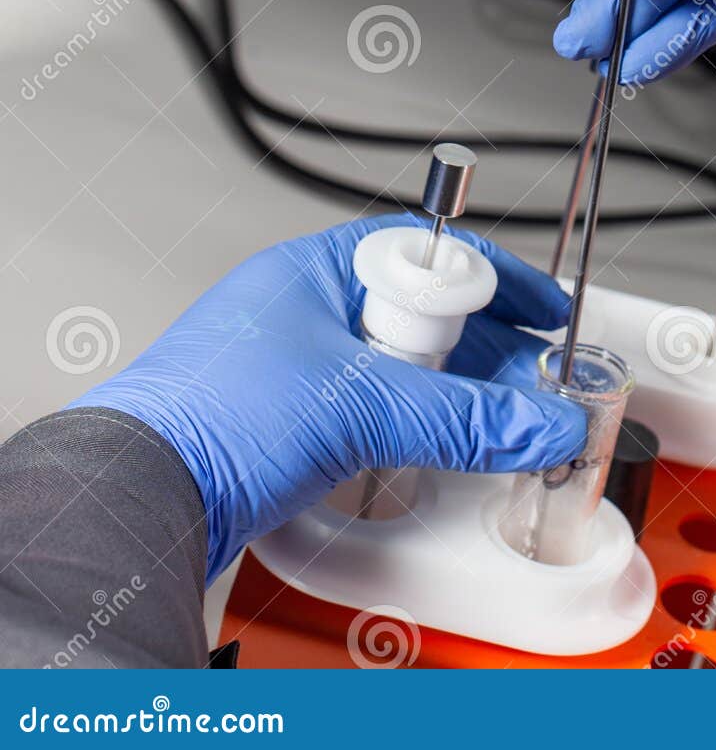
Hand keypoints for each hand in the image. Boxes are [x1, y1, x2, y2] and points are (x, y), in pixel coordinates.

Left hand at [75, 217, 583, 580]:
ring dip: (453, 391)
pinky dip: (414, 422)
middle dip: (484, 348)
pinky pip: (370, 405)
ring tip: (503, 419)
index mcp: (316, 270)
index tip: (543, 310)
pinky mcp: (286, 420)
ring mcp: (293, 364)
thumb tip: (537, 419)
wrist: (138, 494)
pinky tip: (442, 446)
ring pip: (397, 365)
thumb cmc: (212, 416)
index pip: (428, 255)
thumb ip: (463, 417)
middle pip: (421, 315)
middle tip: (534, 378)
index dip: (494, 280)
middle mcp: (304, 308)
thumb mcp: (362, 405)